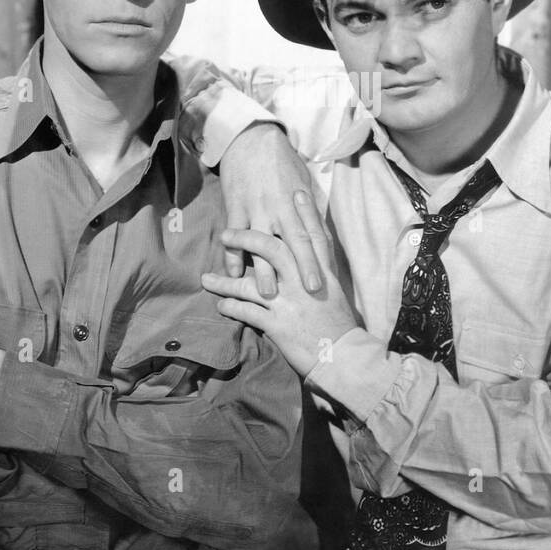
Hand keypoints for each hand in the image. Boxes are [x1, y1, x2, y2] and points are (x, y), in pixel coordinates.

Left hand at [202, 227, 359, 376]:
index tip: (295, 192)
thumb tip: (308, 255)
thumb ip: (319, 271)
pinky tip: (220, 305)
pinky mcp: (279, 325)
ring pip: (252, 283)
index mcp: (321, 274)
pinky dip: (232, 308)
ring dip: (226, 280)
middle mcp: (304, 283)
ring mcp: (291, 303)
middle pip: (274, 250)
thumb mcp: (334, 293)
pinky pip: (248, 312)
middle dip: (247, 239)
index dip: (304, 213)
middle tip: (227, 232)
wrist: (343, 357)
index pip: (311, 237)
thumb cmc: (338, 325)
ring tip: (207, 279)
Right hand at [219, 123, 329, 297]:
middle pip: (294, 241)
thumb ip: (309, 212)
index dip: (321, 258)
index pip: (314, 234)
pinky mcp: (235, 205)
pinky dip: (233, 255)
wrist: (251, 138)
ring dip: (264, 269)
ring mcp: (256, 207)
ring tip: (268, 293)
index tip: (327, 281)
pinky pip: (235, 234)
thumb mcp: (302, 183)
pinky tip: (234, 273)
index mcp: (299, 202)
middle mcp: (280, 207)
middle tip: (308, 292)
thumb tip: (320, 239)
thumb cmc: (281, 163)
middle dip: (302, 267)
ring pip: (262, 242)